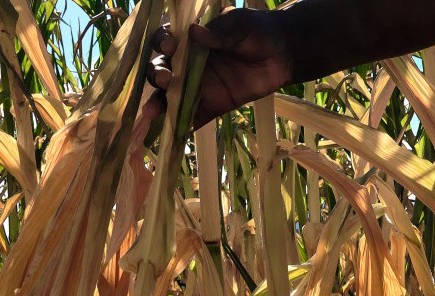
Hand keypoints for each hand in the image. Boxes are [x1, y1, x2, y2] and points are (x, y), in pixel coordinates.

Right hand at [146, 8, 291, 128]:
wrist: (283, 55)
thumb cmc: (257, 31)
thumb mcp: (239, 24)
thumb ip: (219, 30)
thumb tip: (195, 32)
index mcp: (190, 39)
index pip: (165, 40)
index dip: (161, 43)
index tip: (169, 46)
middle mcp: (187, 63)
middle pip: (161, 69)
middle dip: (157, 74)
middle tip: (165, 79)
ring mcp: (198, 86)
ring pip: (171, 96)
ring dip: (159, 103)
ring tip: (152, 112)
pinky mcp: (212, 105)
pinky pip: (193, 117)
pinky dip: (182, 126)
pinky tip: (173, 133)